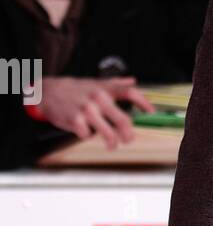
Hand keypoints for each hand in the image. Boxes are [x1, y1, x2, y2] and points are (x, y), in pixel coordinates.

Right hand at [37, 75, 153, 147]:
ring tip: (112, 145)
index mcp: (105, 89)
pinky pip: (87, 135)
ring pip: (107, 132)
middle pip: (123, 119)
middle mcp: (98, 98)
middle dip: (128, 134)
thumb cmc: (76, 89)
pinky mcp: (74, 119)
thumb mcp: (96, 82)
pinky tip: (85, 132)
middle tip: (129, 139)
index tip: (151, 112)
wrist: (48, 91)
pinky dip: (88, 136)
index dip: (143, 102)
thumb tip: (133, 80)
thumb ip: (116, 83)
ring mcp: (87, 109)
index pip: (129, 93)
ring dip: (112, 142)